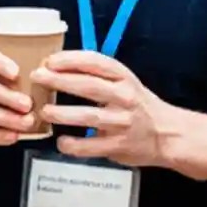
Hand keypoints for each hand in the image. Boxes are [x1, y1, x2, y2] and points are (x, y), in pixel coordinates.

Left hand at [31, 51, 206, 179]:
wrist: (167, 134)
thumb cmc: (138, 105)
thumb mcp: (124, 83)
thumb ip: (97, 76)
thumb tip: (57, 69)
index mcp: (124, 78)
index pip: (96, 63)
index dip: (71, 59)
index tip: (50, 60)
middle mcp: (124, 97)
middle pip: (89, 86)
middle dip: (60, 80)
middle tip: (38, 78)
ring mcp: (122, 122)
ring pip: (89, 116)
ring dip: (63, 113)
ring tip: (45, 112)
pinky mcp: (119, 145)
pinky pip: (92, 146)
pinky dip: (74, 145)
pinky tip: (61, 142)